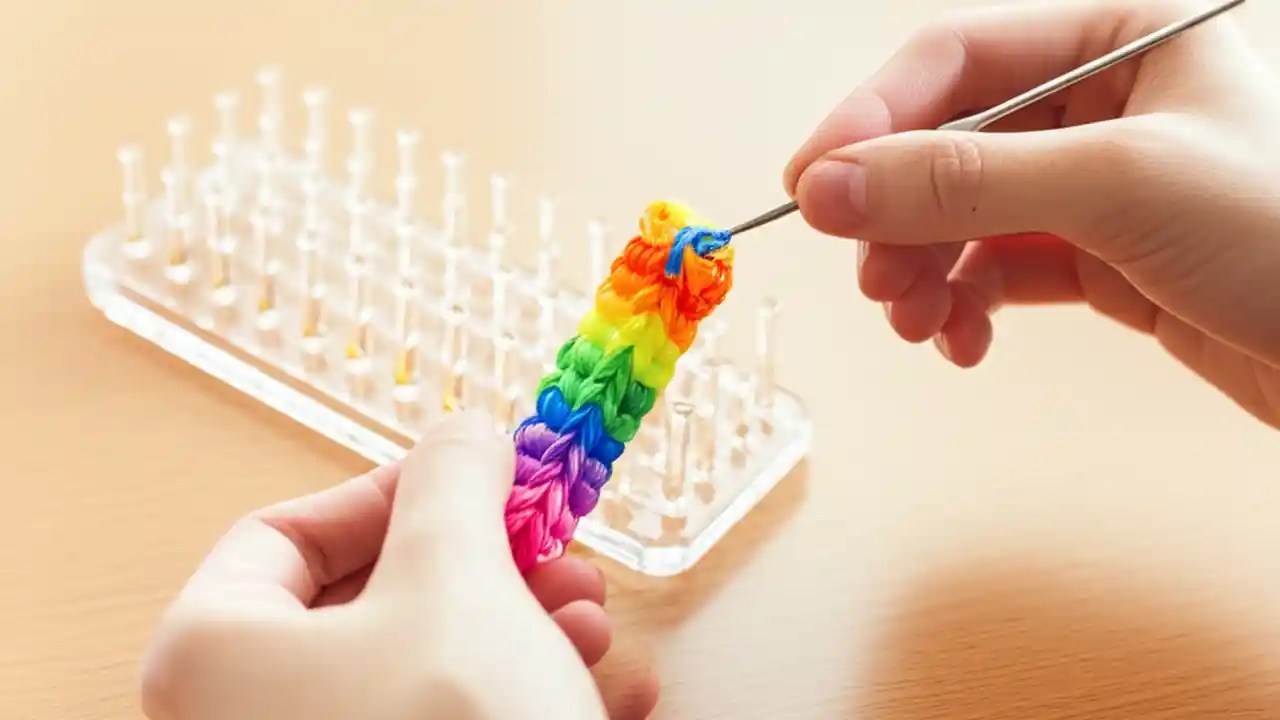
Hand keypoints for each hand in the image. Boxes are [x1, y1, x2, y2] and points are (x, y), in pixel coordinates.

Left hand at [139, 410, 658, 719]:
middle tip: (560, 550)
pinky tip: (614, 691)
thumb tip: (463, 434)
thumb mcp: (457, 577)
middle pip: (373, 605)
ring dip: (525, 632)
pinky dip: (529, 700)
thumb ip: (453, 483)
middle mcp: (248, 718)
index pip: (286, 533)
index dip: (393, 490)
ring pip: (426, 674)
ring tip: (596, 623)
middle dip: (488, 567)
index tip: (479, 477)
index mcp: (215, 652)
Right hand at [785, 0, 1279, 426]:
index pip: (954, 60)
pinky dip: (964, 305)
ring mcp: (1097, 184)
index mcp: (1120, 37)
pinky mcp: (1099, 257)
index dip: (872, 121)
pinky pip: (995, 269)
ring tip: (916, 321)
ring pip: (961, 214)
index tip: (813, 186)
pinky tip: (964, 339)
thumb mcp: (1119, 186)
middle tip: (872, 276)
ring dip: (920, 270)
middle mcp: (1101, 103)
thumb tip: (831, 186)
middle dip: (898, 216)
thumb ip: (965, 181)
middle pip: (946, 144)